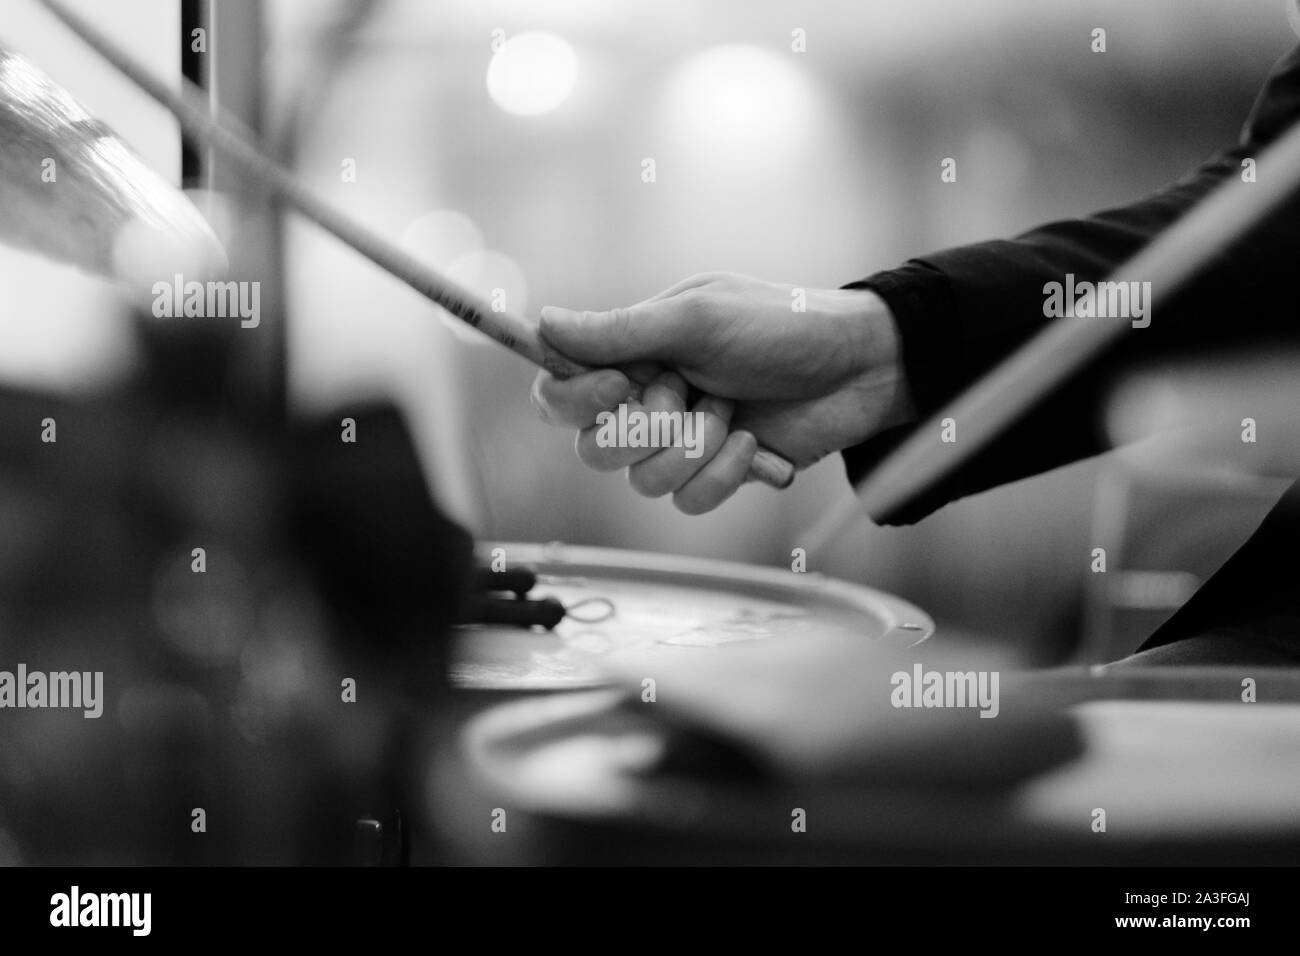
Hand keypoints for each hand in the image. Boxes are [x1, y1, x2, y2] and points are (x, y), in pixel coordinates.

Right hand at [530, 272, 916, 512]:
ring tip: (732, 414)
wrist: (858, 369)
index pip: (560, 391)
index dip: (576, 400)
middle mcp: (647, 400)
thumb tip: (544, 321)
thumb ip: (621, 330)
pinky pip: (688, 501)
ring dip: (693, 450)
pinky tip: (755, 446)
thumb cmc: (781, 327)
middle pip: (594, 449)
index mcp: (633, 354)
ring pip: (643, 482)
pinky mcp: (717, 474)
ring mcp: (681, 441)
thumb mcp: (698, 318)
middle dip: (644, 431)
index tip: (619, 386)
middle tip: (686, 398)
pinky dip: (722, 477)